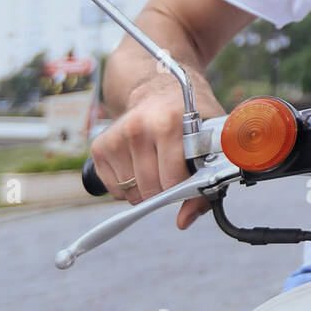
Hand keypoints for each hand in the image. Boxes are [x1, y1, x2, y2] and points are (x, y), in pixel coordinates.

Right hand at [90, 73, 224, 228]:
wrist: (160, 89)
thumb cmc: (190, 117)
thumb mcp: (210, 139)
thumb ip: (206, 182)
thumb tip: (183, 221)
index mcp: (167, 122)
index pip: (172, 180)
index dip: (185, 188)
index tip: (191, 180)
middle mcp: (137, 127)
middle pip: (150, 189)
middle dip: (166, 190)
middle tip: (175, 172)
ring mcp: (116, 136)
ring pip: (132, 193)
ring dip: (147, 190)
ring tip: (158, 166)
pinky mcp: (100, 146)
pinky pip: (115, 190)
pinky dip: (129, 188)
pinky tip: (141, 166)